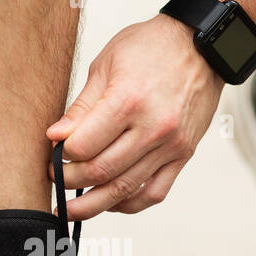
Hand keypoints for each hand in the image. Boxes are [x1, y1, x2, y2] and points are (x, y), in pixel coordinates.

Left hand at [47, 14, 223, 217]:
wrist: (202, 46)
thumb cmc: (153, 48)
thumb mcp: (107, 64)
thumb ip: (82, 106)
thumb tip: (56, 137)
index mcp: (129, 100)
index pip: (84, 146)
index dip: (62, 155)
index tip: (52, 154)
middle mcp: (153, 128)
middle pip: (101, 171)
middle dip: (70, 180)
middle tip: (55, 177)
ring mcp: (171, 146)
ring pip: (125, 189)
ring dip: (93, 204)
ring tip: (69, 210)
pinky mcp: (183, 155)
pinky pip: (154, 193)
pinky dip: (128, 204)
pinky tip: (109, 203)